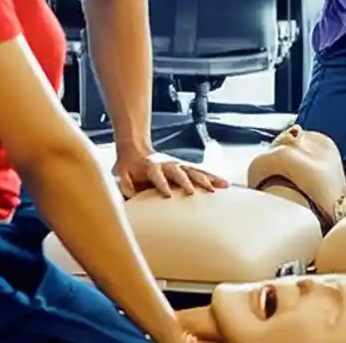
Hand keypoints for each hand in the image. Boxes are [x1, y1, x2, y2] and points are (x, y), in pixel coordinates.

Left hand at [113, 150, 228, 198]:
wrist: (136, 151)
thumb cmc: (128, 168)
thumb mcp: (120, 174)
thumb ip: (124, 183)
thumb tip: (129, 193)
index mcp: (152, 166)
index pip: (157, 175)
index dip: (162, 183)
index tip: (168, 194)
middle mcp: (168, 164)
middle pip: (180, 171)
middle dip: (187, 181)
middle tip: (193, 192)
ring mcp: (179, 166)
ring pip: (195, 171)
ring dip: (206, 179)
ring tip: (219, 188)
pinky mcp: (186, 169)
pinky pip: (202, 173)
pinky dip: (213, 178)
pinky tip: (225, 185)